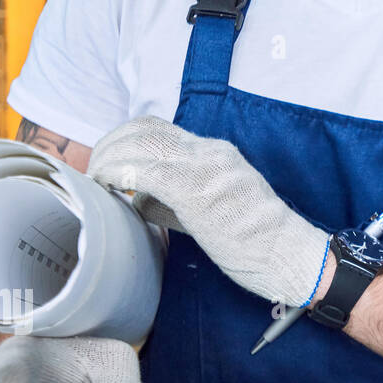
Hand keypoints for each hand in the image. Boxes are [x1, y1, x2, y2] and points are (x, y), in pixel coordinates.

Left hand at [87, 115, 328, 306]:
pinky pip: (146, 171)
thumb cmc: (256, 241)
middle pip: (144, 128)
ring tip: (95, 179)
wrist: (289, 253)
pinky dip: (119, 173)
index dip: (124, 139)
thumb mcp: (214, 209)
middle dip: (109, 145)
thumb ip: (175, 199)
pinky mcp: (198, 191)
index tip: (108, 163)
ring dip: (108, 158)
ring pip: (141, 143)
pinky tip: (107, 186)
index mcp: (215, 152)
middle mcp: (210, 151)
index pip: (159, 129)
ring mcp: (205, 168)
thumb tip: (138, 198)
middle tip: (93, 171)